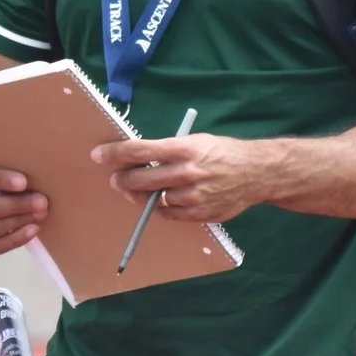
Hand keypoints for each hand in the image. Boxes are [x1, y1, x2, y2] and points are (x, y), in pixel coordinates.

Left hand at [91, 132, 271, 224]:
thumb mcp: (197, 141)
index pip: (140, 150)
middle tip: (116, 179)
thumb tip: (137, 157)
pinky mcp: (200, 213)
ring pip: (154, 200)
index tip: (98, 155)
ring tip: (136, 191)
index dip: (115, 153)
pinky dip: (161, 209)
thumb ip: (169, 150)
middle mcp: (188, 171)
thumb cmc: (223, 153)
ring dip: (140, 196)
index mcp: (185, 148)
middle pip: (142, 178)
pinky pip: (169, 214)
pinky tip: (160, 202)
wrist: (257, 172)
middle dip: (123, 179)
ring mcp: (194, 195)